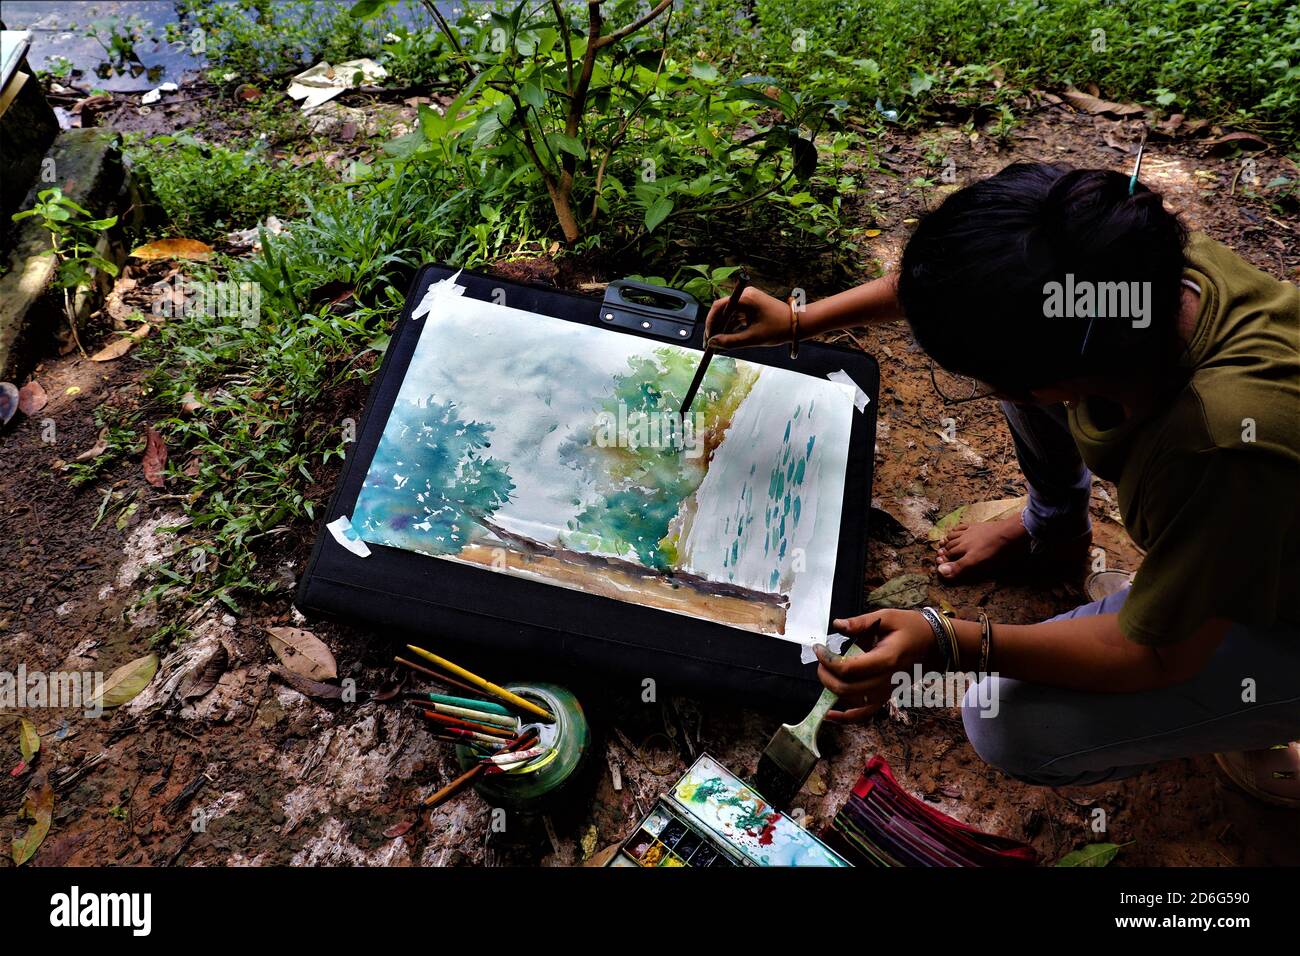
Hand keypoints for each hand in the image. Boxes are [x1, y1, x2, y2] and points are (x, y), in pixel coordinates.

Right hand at [704, 286, 792, 349]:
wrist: (799, 325)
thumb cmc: (779, 329)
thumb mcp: (753, 338)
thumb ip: (730, 342)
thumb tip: (712, 344)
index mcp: (745, 298)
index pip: (719, 307)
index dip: (710, 323)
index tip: (707, 338)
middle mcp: (745, 296)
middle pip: (722, 311)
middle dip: (715, 328)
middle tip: (710, 344)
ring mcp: (748, 301)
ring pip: (729, 315)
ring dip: (723, 330)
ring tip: (718, 346)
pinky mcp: (752, 307)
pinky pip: (737, 317)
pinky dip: (732, 328)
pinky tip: (728, 341)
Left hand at [815, 609, 936, 722]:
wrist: (935, 645)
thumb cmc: (911, 628)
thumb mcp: (887, 617)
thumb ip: (861, 622)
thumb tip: (837, 625)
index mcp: (886, 659)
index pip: (849, 668)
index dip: (828, 660)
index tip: (819, 648)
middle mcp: (886, 680)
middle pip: (847, 688)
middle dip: (826, 675)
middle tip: (821, 659)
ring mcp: (886, 692)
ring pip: (852, 702)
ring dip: (832, 690)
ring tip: (825, 673)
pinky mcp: (886, 697)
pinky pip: (865, 714)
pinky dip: (846, 717)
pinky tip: (829, 714)